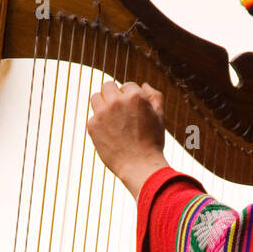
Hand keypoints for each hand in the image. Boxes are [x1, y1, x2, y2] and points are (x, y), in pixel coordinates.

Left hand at [87, 80, 168, 198]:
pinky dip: (100, 123)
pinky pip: (93, 116)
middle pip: (107, 86)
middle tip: (119, 110)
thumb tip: (143, 84)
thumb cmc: (152, 142)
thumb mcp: (160, 117)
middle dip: (113, 95)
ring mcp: (102, 113)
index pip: (127, 85)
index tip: (133, 110)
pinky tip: (110, 134)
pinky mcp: (92, 125)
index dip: (130, 96)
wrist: (140, 166)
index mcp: (134, 96)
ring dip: (103, 104)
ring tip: (112, 119)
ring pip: (96, 97)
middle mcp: (116, 101)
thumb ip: (155, 96)